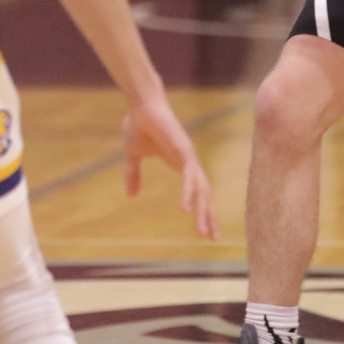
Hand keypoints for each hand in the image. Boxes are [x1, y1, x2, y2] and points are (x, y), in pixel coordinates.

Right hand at [122, 93, 217, 238]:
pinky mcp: (183, 150)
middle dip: (209, 217)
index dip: (202, 211)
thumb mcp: (132, 155)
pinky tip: (186, 209)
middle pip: (204, 195)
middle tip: (212, 238)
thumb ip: (133, 174)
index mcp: (180, 165)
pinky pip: (189, 176)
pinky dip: (189, 193)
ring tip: (203, 232)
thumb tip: (131, 195)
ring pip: (200, 189)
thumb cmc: (139, 125)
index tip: (205, 231)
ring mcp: (188, 157)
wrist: (140, 104)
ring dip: (202, 212)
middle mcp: (189, 163)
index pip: (197, 192)